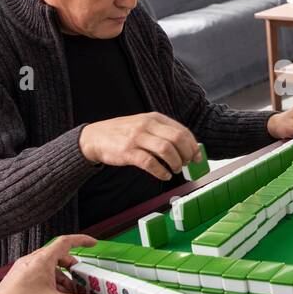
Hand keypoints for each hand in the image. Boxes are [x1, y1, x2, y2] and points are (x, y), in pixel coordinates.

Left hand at [0, 235, 105, 293]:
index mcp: (43, 260)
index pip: (66, 242)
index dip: (81, 241)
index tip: (92, 243)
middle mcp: (32, 260)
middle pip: (59, 257)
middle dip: (72, 269)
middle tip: (81, 279)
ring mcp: (24, 268)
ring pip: (49, 267)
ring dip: (62, 279)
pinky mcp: (19, 278)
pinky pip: (39, 274)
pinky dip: (50, 282)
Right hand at [78, 112, 199, 180]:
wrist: (95, 137)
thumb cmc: (123, 133)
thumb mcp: (144, 125)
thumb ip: (163, 133)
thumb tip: (187, 147)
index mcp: (154, 118)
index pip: (181, 130)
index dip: (193, 145)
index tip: (197, 155)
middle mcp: (146, 125)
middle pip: (177, 139)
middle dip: (187, 153)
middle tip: (188, 163)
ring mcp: (136, 138)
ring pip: (166, 150)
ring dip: (175, 162)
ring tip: (176, 169)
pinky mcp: (127, 152)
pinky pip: (150, 163)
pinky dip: (161, 171)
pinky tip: (165, 175)